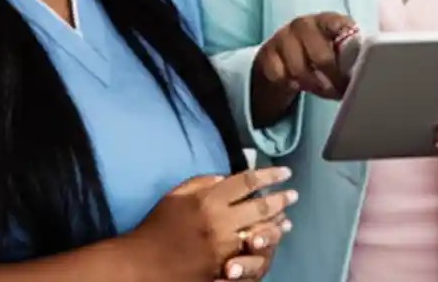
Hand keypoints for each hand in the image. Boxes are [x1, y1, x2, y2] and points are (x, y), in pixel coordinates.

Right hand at [129, 167, 297, 280]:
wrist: (144, 263)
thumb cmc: (157, 226)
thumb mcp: (176, 196)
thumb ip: (201, 183)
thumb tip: (224, 178)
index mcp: (209, 200)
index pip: (247, 182)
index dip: (269, 175)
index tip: (284, 172)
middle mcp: (220, 221)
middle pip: (260, 207)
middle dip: (281, 199)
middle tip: (293, 195)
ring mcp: (224, 246)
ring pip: (260, 231)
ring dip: (277, 223)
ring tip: (287, 220)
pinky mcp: (223, 265)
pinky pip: (250, 252)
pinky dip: (264, 244)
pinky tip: (270, 240)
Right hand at [251, 13, 357, 125]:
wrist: (283, 57)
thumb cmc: (321, 53)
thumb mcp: (339, 47)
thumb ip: (354, 52)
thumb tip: (379, 67)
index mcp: (327, 19)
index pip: (340, 25)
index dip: (350, 49)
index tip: (357, 70)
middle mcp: (304, 24)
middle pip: (321, 56)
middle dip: (333, 79)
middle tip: (340, 91)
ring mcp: (282, 37)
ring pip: (299, 70)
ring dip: (313, 86)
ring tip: (322, 90)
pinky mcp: (266, 54)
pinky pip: (280, 76)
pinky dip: (291, 85)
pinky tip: (300, 85)